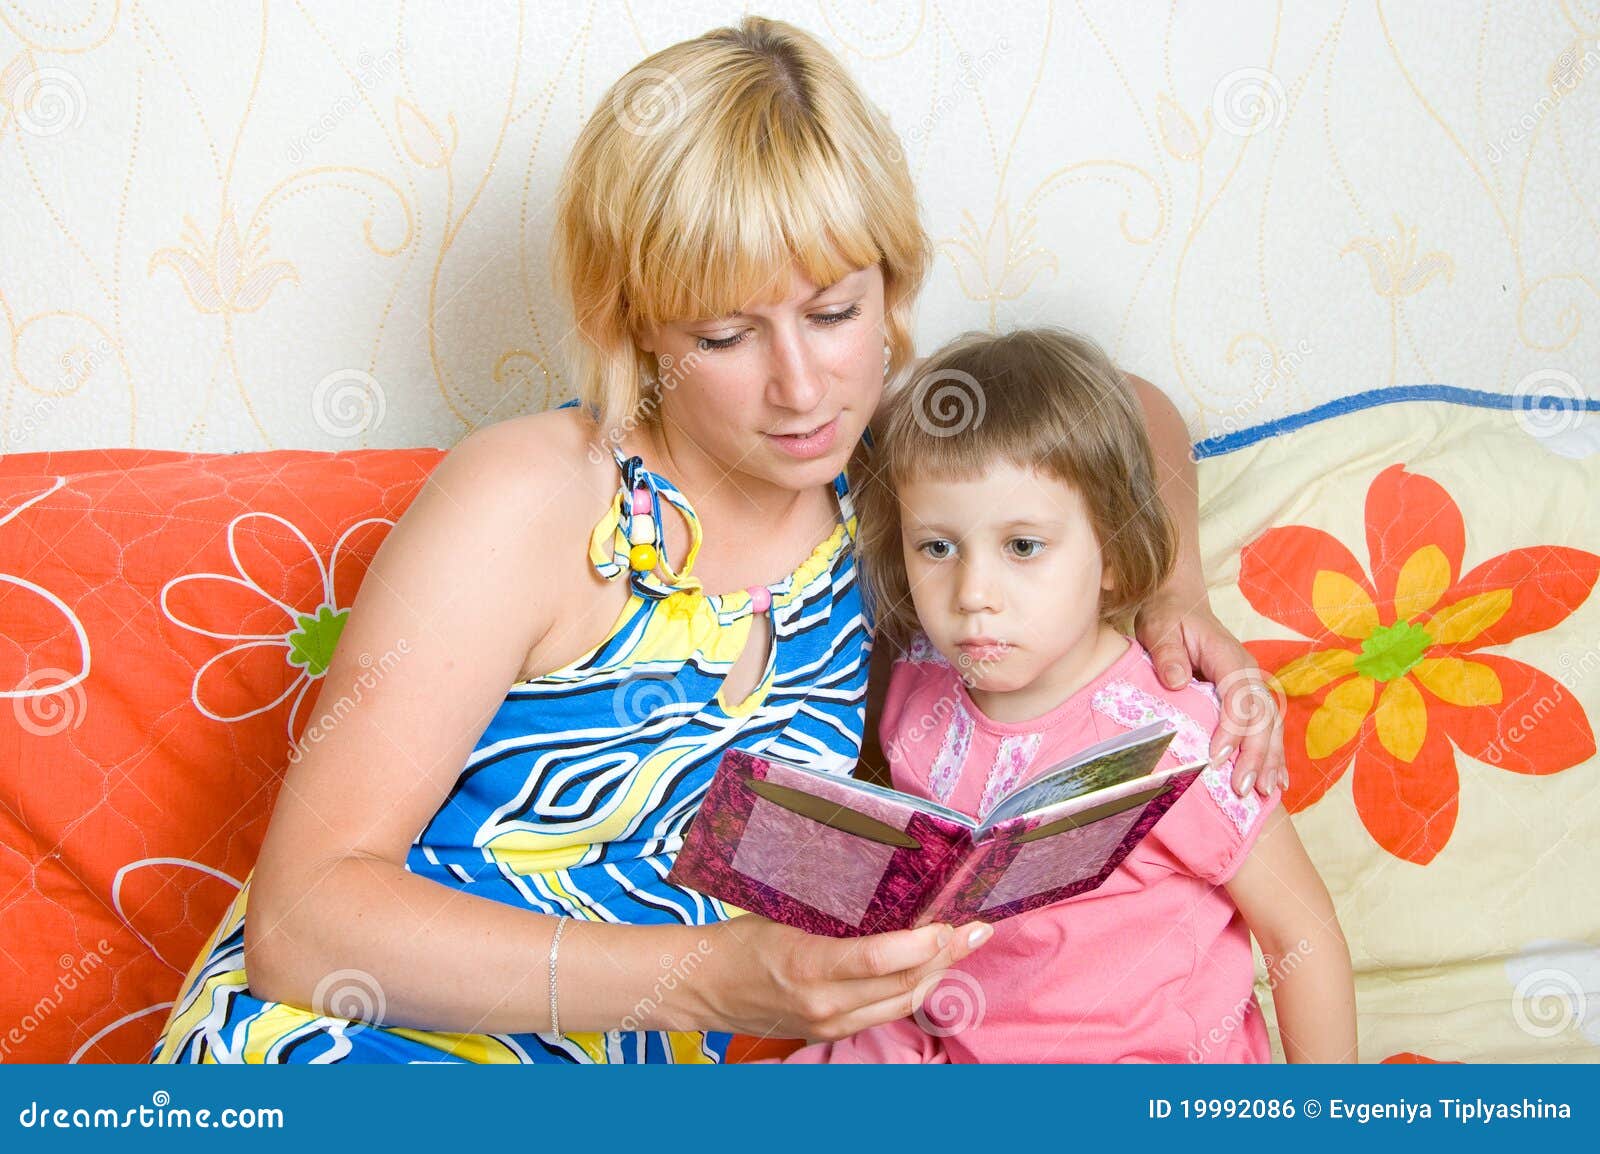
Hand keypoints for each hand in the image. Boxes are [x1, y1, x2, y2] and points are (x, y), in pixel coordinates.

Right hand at [695, 915, 994, 1041]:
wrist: (703, 987)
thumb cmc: (739, 939)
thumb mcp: (782, 911)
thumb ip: (832, 905)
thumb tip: (884, 874)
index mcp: (809, 965)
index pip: (883, 961)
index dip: (925, 944)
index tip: (951, 921)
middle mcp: (825, 1004)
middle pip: (905, 986)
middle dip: (947, 956)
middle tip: (975, 929)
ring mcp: (830, 1024)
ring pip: (903, 1004)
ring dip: (938, 975)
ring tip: (961, 946)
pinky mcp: (830, 1033)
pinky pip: (885, 1013)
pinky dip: (912, 990)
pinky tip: (927, 967)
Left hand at [1134, 588, 1286, 796]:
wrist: (1181, 603)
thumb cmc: (1168, 616)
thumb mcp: (1159, 627)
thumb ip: (1168, 653)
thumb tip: (1177, 680)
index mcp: (1229, 656)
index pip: (1239, 697)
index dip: (1232, 729)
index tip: (1218, 757)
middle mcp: (1248, 673)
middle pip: (1263, 717)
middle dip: (1256, 755)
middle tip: (1244, 789)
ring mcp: (1252, 686)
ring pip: (1271, 726)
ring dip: (1270, 760)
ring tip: (1265, 793)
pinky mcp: (1248, 698)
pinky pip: (1268, 729)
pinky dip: (1273, 756)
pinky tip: (1277, 782)